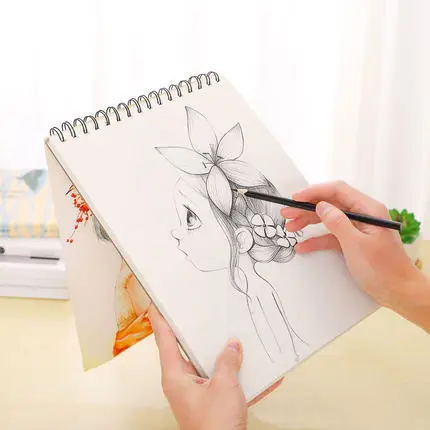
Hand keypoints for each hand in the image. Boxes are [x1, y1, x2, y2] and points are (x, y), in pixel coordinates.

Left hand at [148, 305, 282, 429]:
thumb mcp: (224, 387)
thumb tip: (232, 345)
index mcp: (176, 376)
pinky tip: (259, 373)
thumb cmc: (215, 426)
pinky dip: (239, 378)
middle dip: (199, 333)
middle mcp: (183, 383)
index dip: (160, 321)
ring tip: (236, 338)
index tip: (155, 304)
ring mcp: (197, 394)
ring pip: (209, 366)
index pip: (165, 340)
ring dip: (224, 356)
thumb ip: (228, 362)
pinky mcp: (211, 403)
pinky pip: (224, 383)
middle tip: (204, 312)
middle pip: (189, 350)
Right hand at [281, 181, 429, 328]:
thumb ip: (337, 222)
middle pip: (330, 204)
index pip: (338, 191)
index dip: (315, 192)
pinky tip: (302, 246)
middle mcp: (363, 215)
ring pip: (328, 219)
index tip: (295, 198)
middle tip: (286, 213)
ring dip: (309, 222)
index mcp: (368, 209)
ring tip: (290, 227)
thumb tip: (321, 206)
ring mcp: (357, 229)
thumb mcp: (356, 244)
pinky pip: (331, 236)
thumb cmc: (382, 269)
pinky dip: (317, 240)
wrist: (398, 292)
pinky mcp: (352, 242)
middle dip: (307, 208)